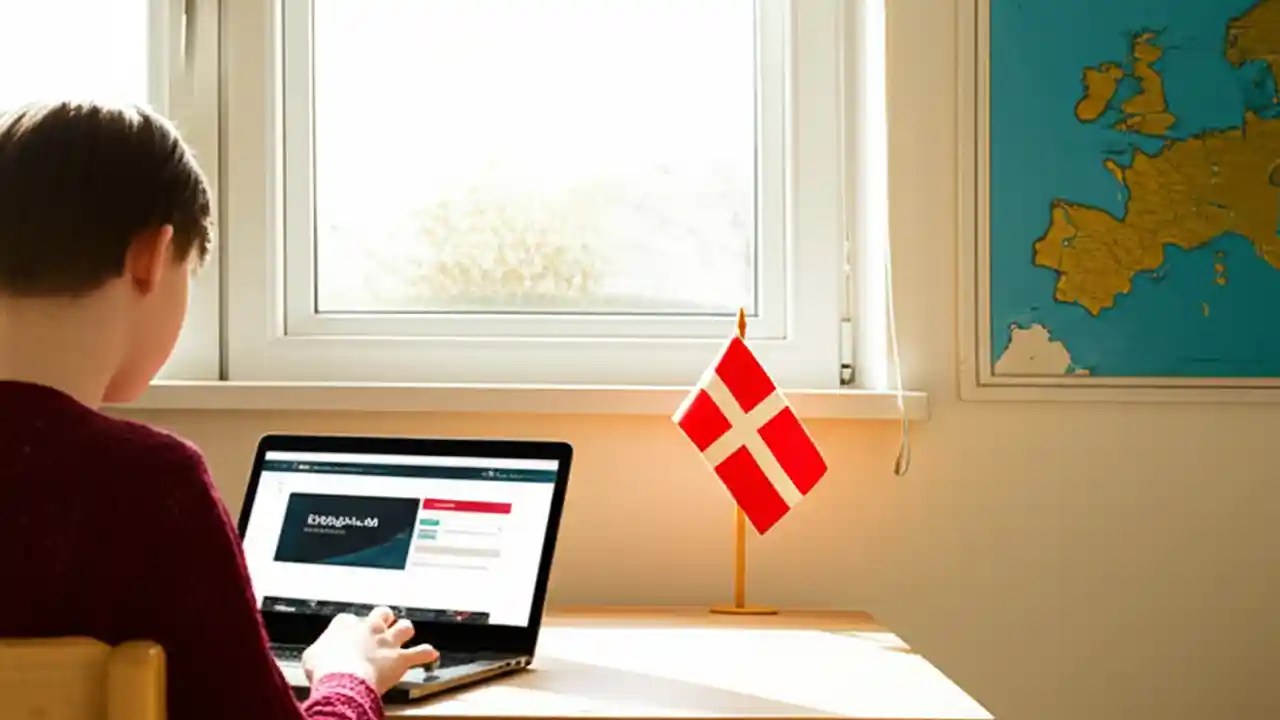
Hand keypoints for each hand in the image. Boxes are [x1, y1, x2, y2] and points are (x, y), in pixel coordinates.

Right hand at [302, 606, 439, 693]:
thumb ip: (318, 652)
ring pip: (404, 627)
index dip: (349, 627)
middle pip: (382, 613)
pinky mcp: (400, 658)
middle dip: (384, 617)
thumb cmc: (324, 668)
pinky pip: (420, 653)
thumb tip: (317, 657)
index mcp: (345, 624)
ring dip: (405, 631)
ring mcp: (387, 642)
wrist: (344, 678)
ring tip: (405, 634)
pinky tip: (431, 653)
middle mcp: (369, 628)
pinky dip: (426, 653)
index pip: (348, 620)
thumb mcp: (311, 657)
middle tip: (383, 624)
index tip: (347, 636)